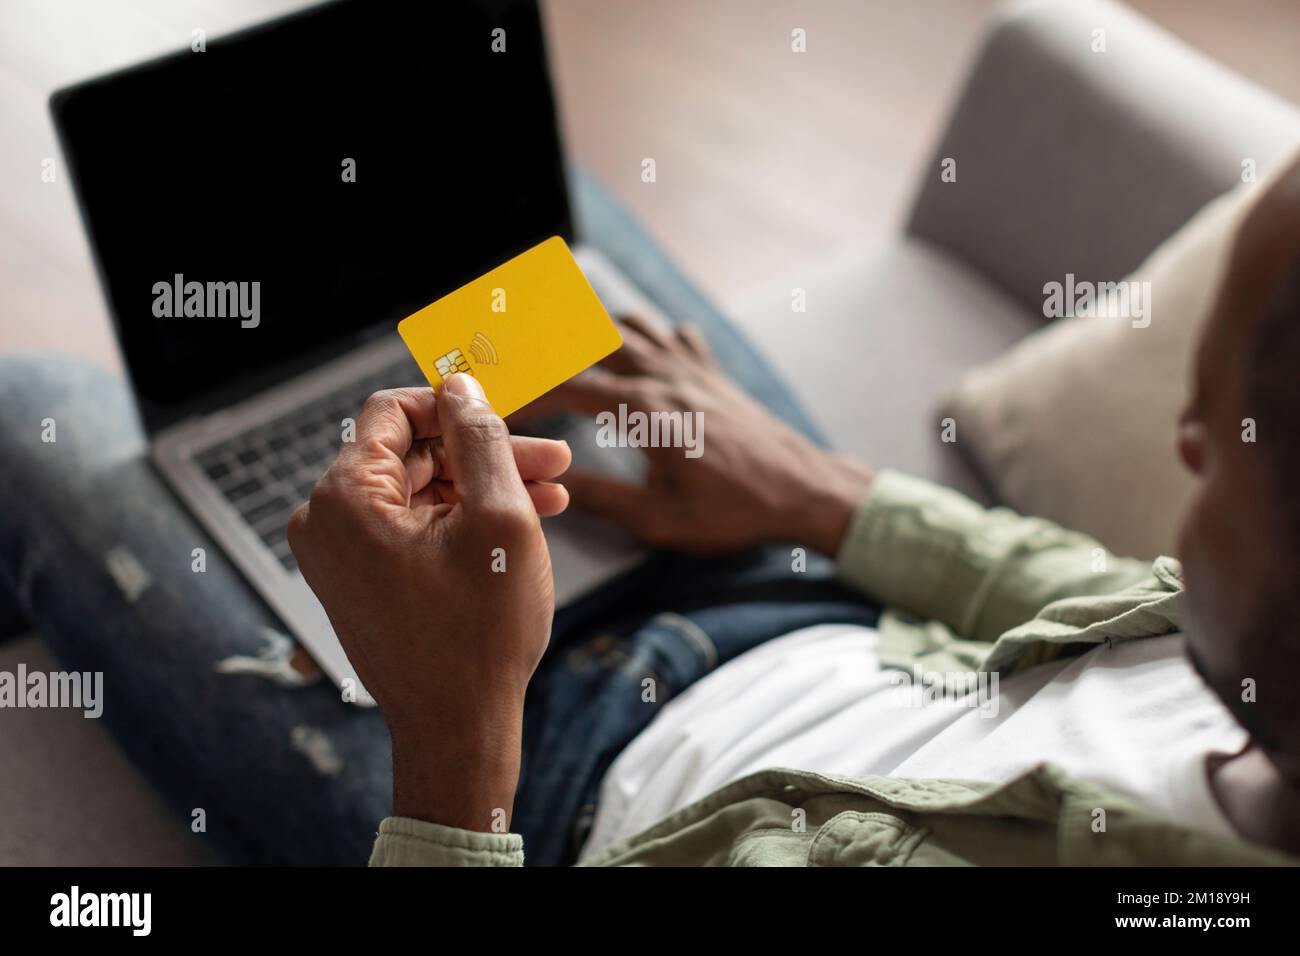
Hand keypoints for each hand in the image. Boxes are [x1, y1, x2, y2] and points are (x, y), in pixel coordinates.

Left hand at [287, 374, 569, 830]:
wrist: (458, 730)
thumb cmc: (478, 636)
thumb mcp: (499, 519)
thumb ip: (480, 438)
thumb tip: (461, 385)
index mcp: (345, 498)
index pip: (393, 411)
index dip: (458, 405)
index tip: (511, 414)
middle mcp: (328, 522)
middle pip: (414, 453)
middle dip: (487, 453)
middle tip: (553, 461)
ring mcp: (342, 556)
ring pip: (422, 492)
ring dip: (485, 488)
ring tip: (550, 497)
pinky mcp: (363, 581)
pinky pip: (414, 528)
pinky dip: (464, 522)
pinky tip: (520, 525)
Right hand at [541, 314, 873, 555]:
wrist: (803, 490)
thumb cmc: (737, 509)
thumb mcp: (660, 519)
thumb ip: (600, 498)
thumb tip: (547, 486)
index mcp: (645, 410)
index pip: (566, 386)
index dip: (525, 392)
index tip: (499, 405)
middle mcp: (664, 376)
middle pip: (590, 338)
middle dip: (547, 346)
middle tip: (515, 359)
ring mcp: (691, 369)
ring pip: (631, 325)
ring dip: (591, 330)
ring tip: (561, 347)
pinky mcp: (712, 374)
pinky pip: (672, 334)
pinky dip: (647, 333)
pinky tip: (638, 352)